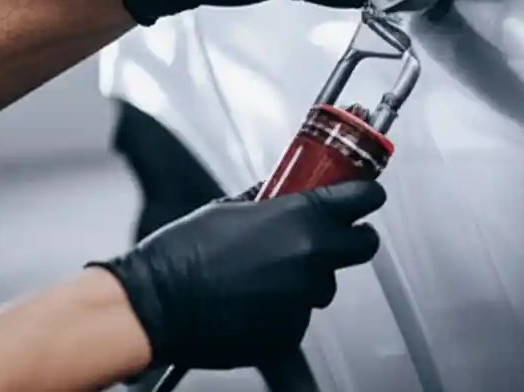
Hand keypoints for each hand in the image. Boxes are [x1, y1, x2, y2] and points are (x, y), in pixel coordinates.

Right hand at [91, 181, 385, 368]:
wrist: (156, 305)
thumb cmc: (182, 254)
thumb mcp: (228, 207)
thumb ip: (268, 199)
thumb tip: (282, 192)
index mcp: (300, 218)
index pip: (362, 199)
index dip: (367, 194)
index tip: (367, 194)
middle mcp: (310, 257)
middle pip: (363, 245)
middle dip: (353, 238)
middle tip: (336, 235)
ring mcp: (302, 298)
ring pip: (326, 283)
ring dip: (310, 276)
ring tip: (269, 273)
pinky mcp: (290, 331)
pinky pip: (300, 314)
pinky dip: (285, 307)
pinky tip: (254, 299)